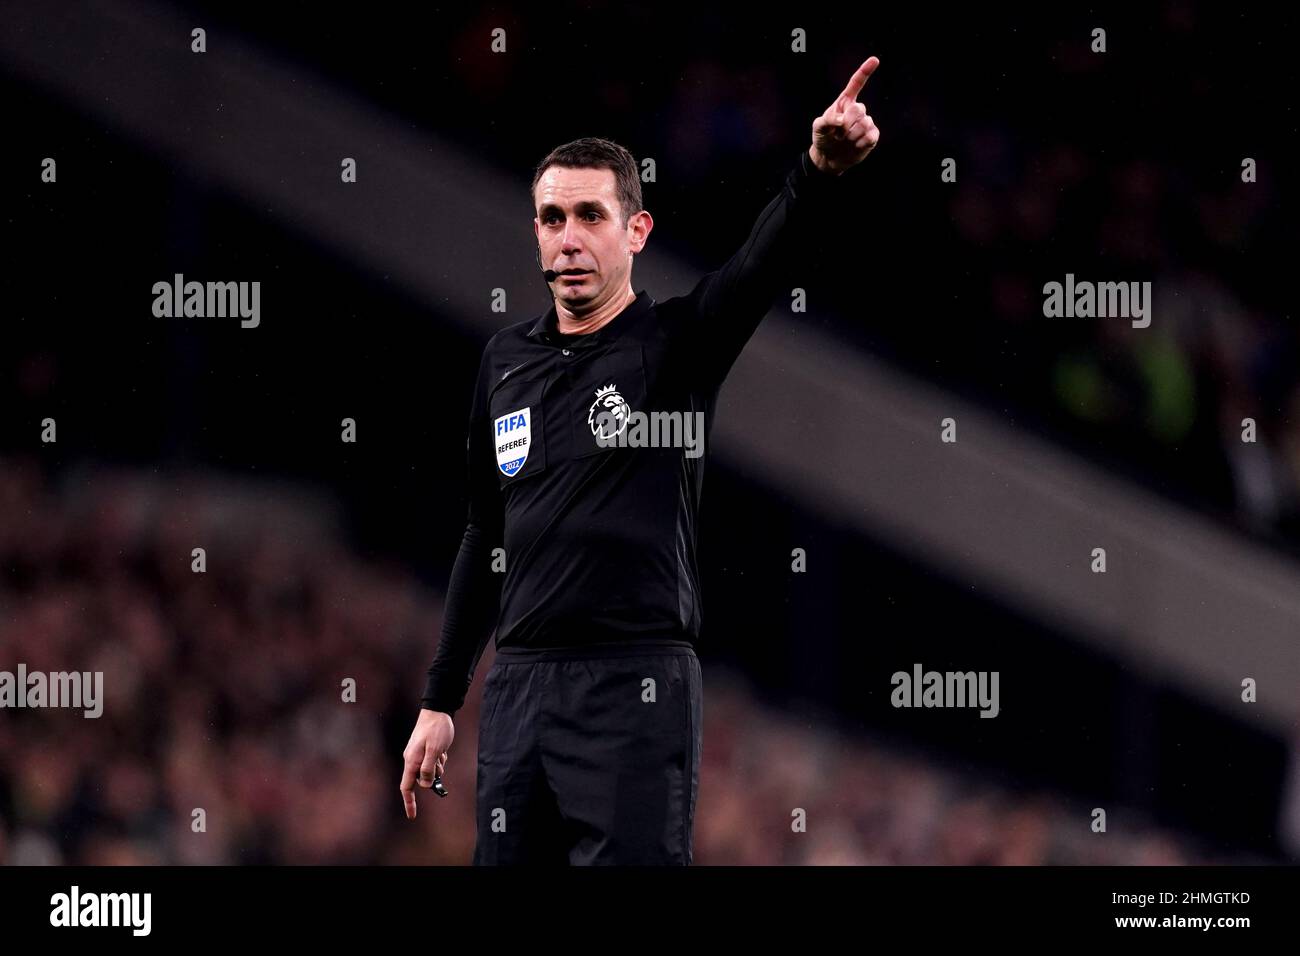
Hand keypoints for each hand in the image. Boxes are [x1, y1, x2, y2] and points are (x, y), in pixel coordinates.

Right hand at [400, 708, 454, 819]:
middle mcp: (412, 760)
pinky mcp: (426, 752)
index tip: (412, 815)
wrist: (438, 712)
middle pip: (420, 780)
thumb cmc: (435, 730)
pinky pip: (434, 763)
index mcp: (411, 761)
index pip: (407, 786)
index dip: (409, 802)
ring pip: (429, 772)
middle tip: (440, 762)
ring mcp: (419, 756)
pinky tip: (442, 749)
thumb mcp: (434, 750)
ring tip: (441, 752)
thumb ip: (428, 768)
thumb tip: (425, 785)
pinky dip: (440, 760)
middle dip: (432, 778)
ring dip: (438, 767)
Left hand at [810, 56, 880, 174]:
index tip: (874, 60)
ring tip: (844, 140)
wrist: (828, 157)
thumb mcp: (818, 127)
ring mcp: (866, 122)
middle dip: (847, 123)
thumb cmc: (823, 138)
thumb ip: (827, 120)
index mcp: (845, 102)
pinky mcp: (872, 136)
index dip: (865, 71)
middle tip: (838, 134)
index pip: (856, 83)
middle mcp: (857, 110)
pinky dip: (860, 143)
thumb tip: (842, 120)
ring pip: (865, 124)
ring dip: (851, 136)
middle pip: (859, 109)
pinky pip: (870, 136)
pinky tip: (854, 146)